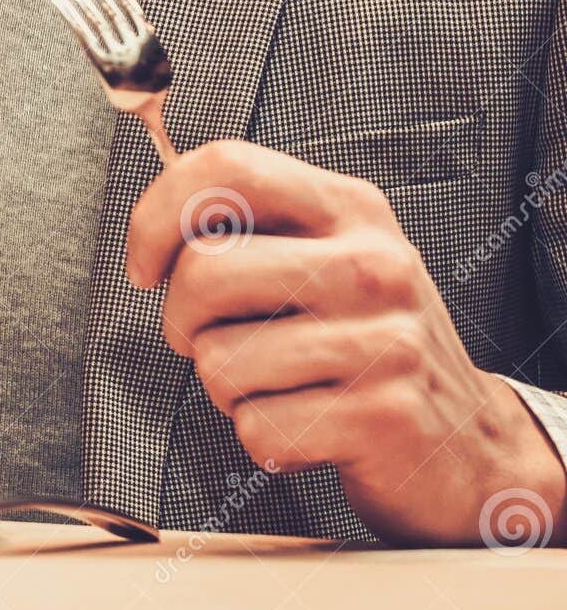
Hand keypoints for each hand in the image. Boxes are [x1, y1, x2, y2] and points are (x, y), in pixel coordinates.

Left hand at [127, 139, 566, 545]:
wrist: (466, 443)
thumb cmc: (364, 342)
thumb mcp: (325, 258)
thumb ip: (250, 226)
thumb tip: (153, 224)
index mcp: (349, 207)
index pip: (225, 166)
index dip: (157, 215)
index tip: (144, 267)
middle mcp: (374, 263)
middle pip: (204, 272)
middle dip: (182, 322)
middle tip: (213, 341)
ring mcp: (386, 340)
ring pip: (220, 361)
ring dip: (227, 389)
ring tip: (279, 387)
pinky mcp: (384, 416)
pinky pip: (258, 428)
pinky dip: (265, 439)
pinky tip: (311, 427)